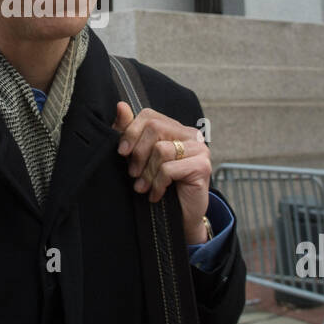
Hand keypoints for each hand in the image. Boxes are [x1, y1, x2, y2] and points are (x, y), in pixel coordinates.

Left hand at [112, 102, 211, 242]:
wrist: (179, 218)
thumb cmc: (159, 186)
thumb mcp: (139, 158)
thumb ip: (130, 132)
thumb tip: (120, 106)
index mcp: (175, 128)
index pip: (150, 116)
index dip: (131, 132)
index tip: (122, 153)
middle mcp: (190, 134)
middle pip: (154, 128)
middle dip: (138, 153)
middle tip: (133, 174)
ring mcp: (200, 148)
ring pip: (161, 150)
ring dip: (147, 173)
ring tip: (143, 188)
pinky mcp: (203, 166)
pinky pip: (169, 168)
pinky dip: (157, 184)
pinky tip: (156, 194)